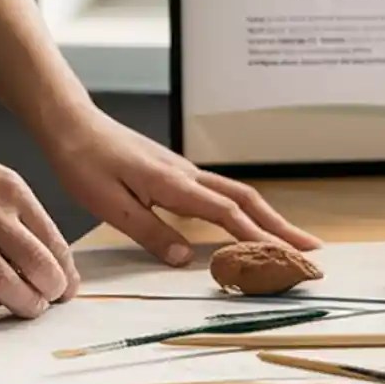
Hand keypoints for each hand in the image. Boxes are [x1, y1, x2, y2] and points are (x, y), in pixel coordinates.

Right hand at [0, 132, 76, 321]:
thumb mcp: (9, 186)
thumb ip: (31, 221)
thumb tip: (57, 263)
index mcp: (13, 194)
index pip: (53, 242)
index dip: (66, 273)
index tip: (66, 287)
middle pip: (33, 264)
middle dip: (49, 291)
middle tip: (48, 299)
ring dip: (20, 303)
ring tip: (26, 306)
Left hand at [45, 111, 320, 265]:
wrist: (73, 124)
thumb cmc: (85, 163)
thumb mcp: (110, 205)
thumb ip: (151, 232)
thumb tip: (188, 259)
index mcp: (175, 184)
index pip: (228, 213)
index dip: (259, 236)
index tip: (286, 255)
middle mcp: (189, 175)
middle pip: (248, 200)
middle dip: (281, 226)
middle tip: (311, 247)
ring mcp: (186, 172)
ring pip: (239, 194)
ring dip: (268, 217)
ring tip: (291, 238)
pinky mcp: (178, 173)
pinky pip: (222, 193)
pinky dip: (245, 210)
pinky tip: (247, 222)